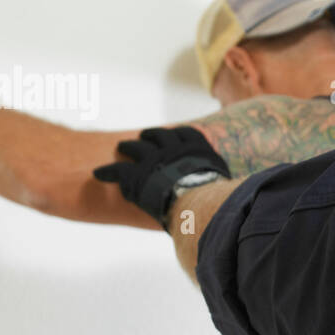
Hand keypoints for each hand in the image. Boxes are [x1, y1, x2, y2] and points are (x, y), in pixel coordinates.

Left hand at [93, 126, 230, 225]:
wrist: (197, 200)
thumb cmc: (215, 196)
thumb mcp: (224, 182)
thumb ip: (220, 180)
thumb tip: (235, 193)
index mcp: (196, 148)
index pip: (186, 134)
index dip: (177, 135)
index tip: (173, 135)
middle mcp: (172, 148)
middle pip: (158, 135)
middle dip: (150, 136)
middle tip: (144, 138)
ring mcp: (152, 159)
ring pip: (135, 148)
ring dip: (128, 147)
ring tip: (122, 148)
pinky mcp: (135, 174)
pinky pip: (118, 170)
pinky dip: (108, 172)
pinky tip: (99, 173)